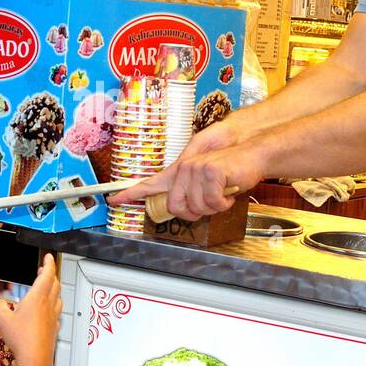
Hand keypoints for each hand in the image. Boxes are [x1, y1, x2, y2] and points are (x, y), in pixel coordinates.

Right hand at [0, 254, 61, 365]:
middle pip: (55, 284)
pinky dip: (53, 307)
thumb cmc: (22, 339)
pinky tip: (48, 312)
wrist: (34, 358)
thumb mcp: (2, 319)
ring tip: (47, 289)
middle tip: (45, 271)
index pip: (47, 274)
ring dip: (54, 290)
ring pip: (58, 297)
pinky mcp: (53, 328)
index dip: (49, 263)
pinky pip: (57, 313)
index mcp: (37, 298)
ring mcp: (53, 317)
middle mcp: (48, 305)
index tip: (48, 257)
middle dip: (50, 274)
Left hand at [109, 139, 267, 220]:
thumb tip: (183, 207)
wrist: (253, 152)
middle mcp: (183, 169)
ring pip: (197, 208)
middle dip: (195, 213)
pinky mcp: (210, 172)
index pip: (150, 184)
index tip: (113, 199)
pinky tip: (228, 190)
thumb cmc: (232, 167)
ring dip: (214, 207)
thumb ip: (190, 190)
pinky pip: (213, 203)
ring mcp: (195, 169)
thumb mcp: (206, 178)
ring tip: (222, 193)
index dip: (130, 193)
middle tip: (210, 205)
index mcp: (180, 172)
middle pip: (176, 207)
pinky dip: (224, 202)